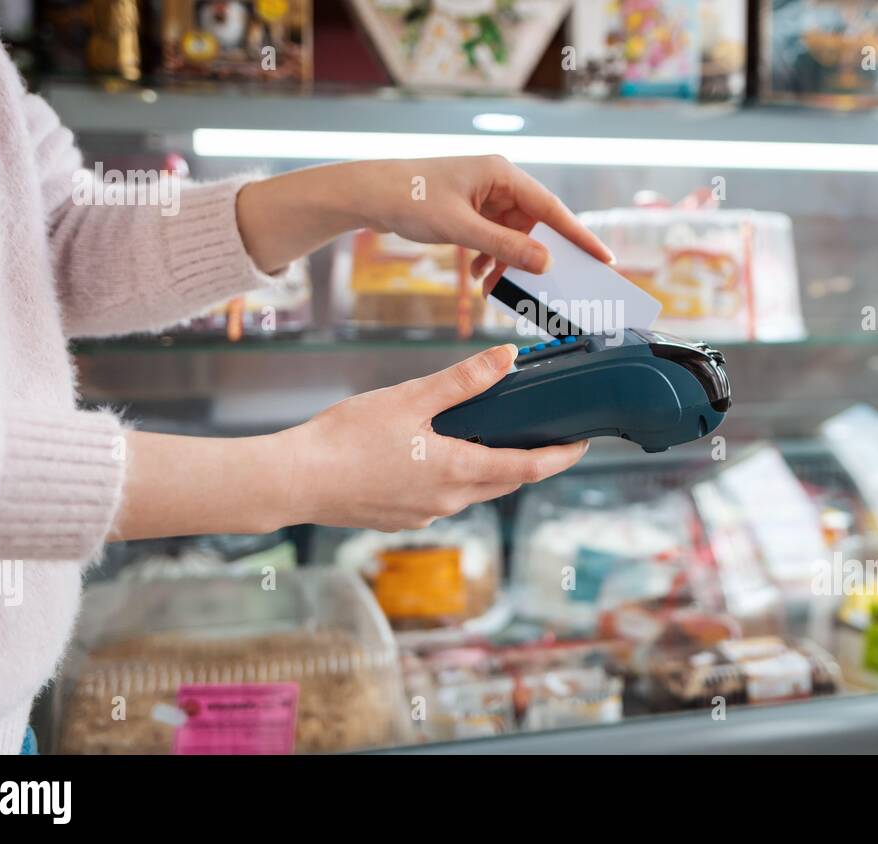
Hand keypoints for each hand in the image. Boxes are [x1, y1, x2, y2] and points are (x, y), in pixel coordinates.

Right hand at [273, 343, 589, 530]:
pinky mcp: (400, 517)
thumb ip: (463, 381)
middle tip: (547, 438)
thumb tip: (507, 359)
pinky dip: (453, 478)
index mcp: (456, 470)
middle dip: (529, 462)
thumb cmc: (346, 439)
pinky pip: (441, 498)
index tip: (583, 445)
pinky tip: (435, 456)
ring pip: (472, 491)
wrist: (295, 481)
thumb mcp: (410, 399)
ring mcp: (423, 513)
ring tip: (491, 439)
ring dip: (489, 469)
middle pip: (504, 482)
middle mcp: (447, 500)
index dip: (560, 457)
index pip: (526, 468)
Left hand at [351, 156, 613, 292]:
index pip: (552, 208)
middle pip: (534, 224)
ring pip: (513, 235)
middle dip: (533, 257)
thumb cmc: (411, 199)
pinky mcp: (471, 208)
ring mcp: (485, 195)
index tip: (602, 257)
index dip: (579, 235)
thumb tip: (545, 262)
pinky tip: (479, 274)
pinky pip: (494, 237)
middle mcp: (498, 181)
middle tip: (546, 285)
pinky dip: (490, 258)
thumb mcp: (461, 228)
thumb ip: (505, 246)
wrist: (369, 194)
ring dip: (507, 262)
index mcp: (502, 174)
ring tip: (495, 285)